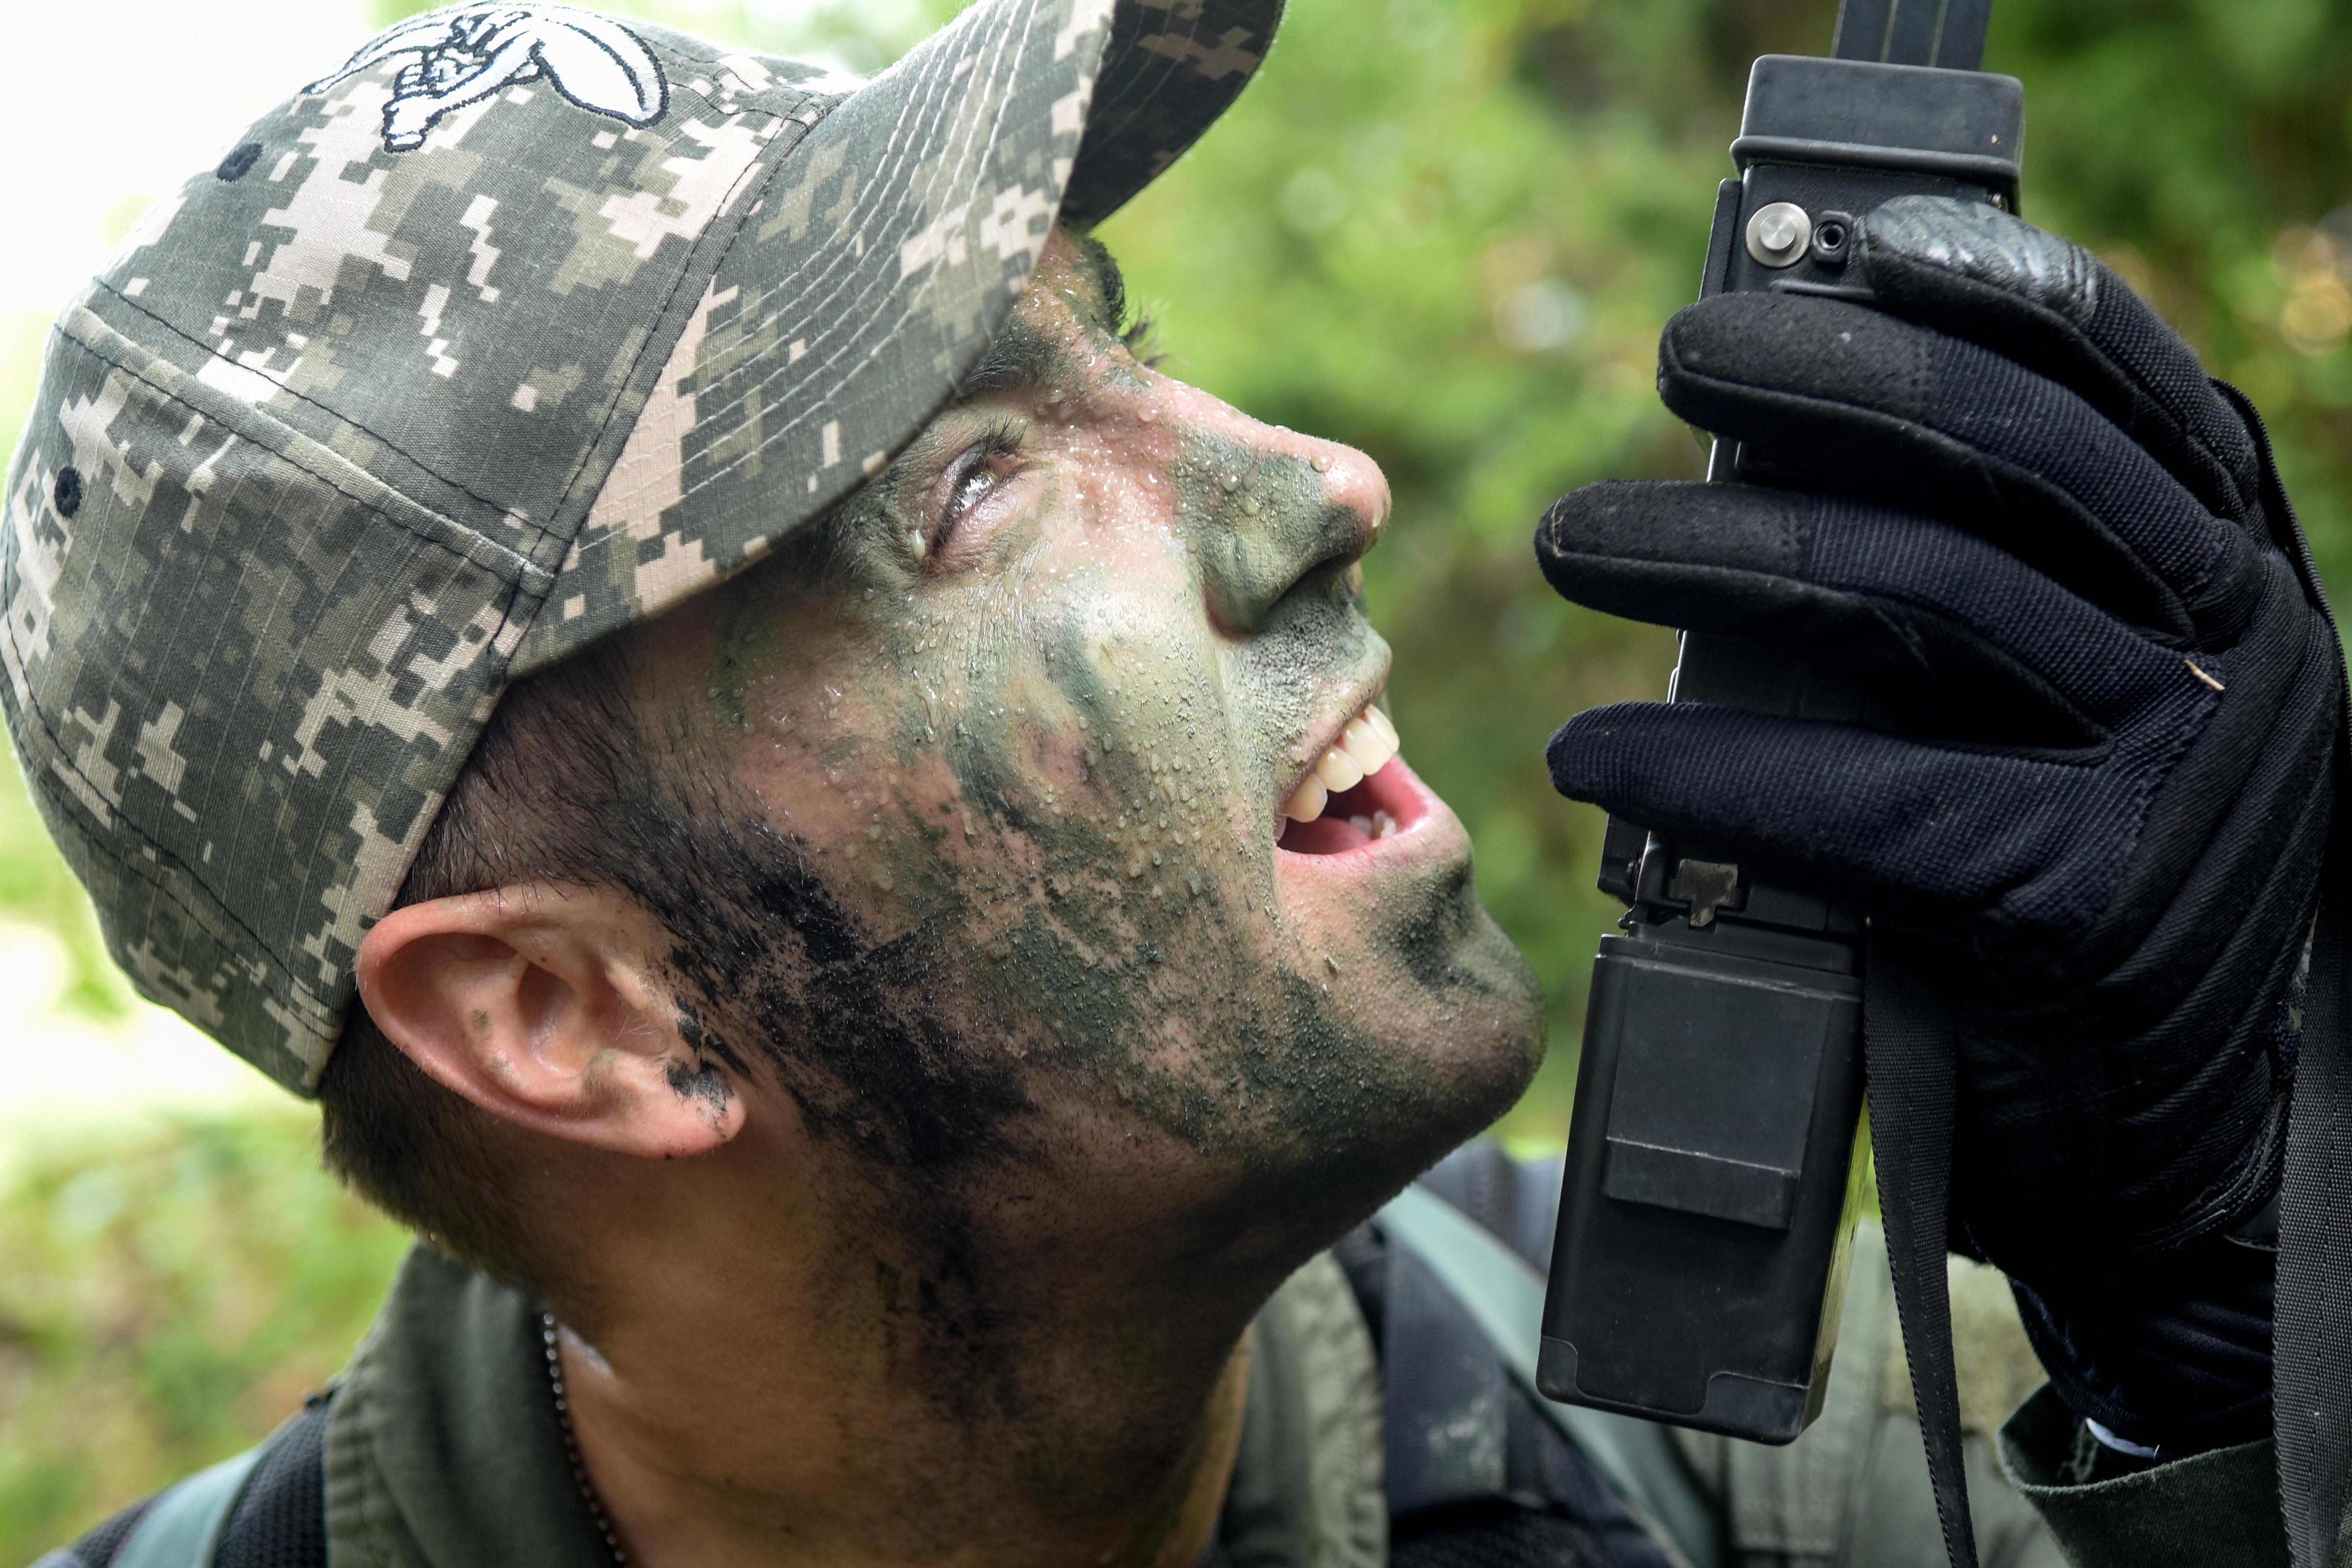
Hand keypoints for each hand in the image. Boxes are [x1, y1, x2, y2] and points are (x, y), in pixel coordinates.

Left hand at [1534, 197, 2340, 1416]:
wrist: (2162, 1144)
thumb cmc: (2072, 902)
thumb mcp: (2068, 716)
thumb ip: (1987, 596)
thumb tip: (1781, 470)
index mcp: (2235, 579)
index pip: (2124, 387)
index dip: (1983, 293)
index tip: (1840, 248)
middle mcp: (2232, 650)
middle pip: (2010, 456)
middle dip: (1824, 380)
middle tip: (1673, 360)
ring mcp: (2168, 774)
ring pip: (1921, 596)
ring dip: (1714, 553)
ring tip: (1568, 540)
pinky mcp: (2075, 900)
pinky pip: (1859, 793)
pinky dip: (1705, 762)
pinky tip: (1597, 750)